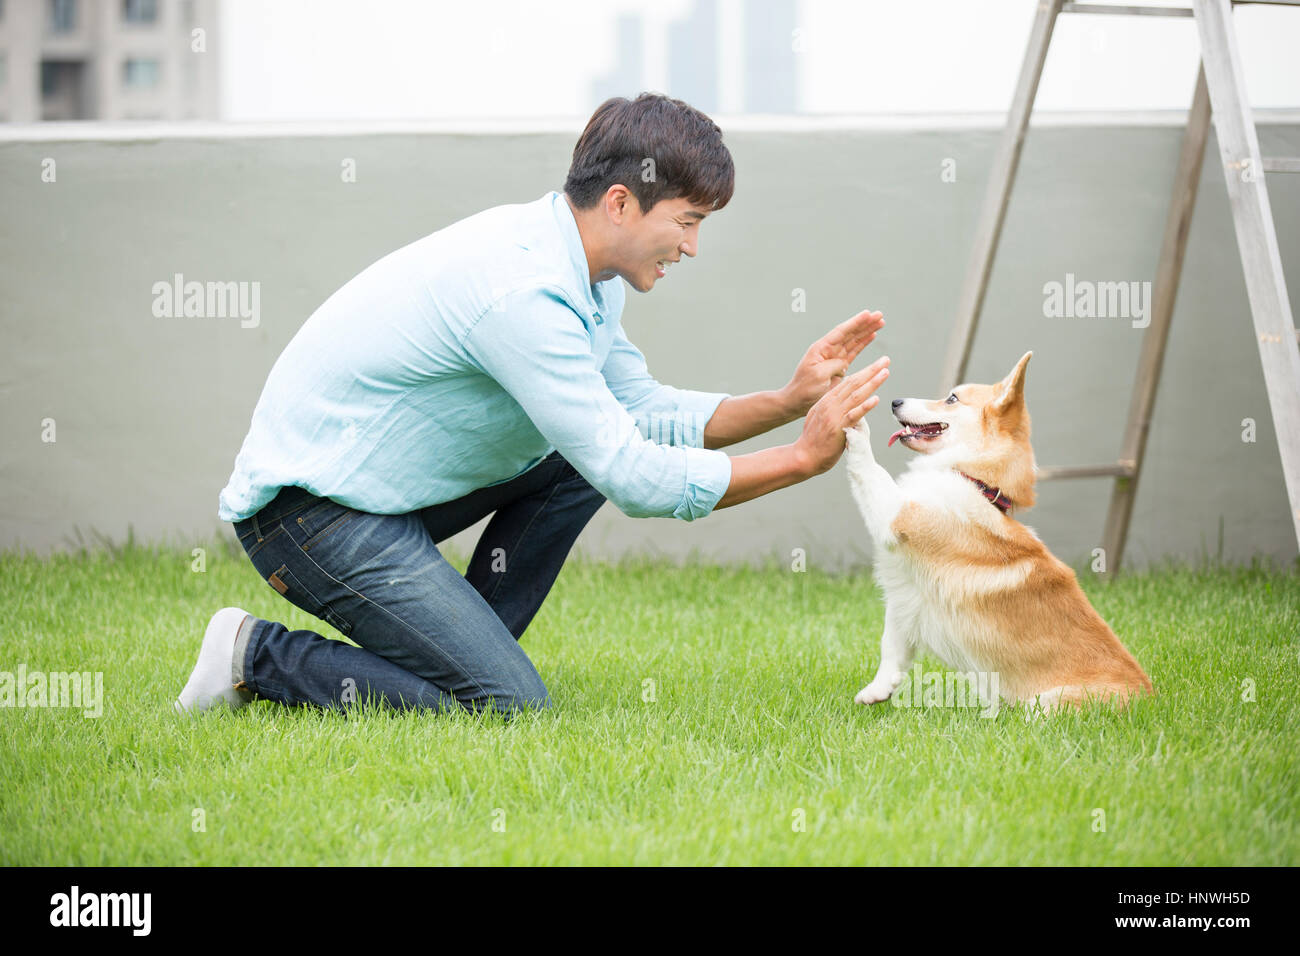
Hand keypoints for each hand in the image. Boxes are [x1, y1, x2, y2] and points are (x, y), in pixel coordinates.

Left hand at [781, 309, 884, 417]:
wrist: (798, 402)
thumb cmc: (804, 389)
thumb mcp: (818, 375)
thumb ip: (832, 365)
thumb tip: (843, 362)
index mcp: (821, 349)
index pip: (841, 332)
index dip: (855, 322)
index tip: (868, 314)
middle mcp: (828, 350)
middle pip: (849, 333)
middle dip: (865, 323)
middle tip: (879, 315)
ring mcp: (835, 358)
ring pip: (854, 340)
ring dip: (867, 331)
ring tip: (880, 322)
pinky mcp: (840, 367)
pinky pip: (854, 352)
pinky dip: (863, 343)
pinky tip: (872, 336)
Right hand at [792, 356, 889, 475]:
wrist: (803, 457)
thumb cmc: (813, 440)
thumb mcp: (819, 417)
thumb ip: (832, 409)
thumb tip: (844, 404)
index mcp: (826, 400)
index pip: (847, 382)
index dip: (863, 372)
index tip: (876, 365)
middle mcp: (830, 404)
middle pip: (853, 383)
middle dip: (871, 370)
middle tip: (885, 360)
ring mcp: (834, 416)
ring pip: (856, 395)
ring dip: (872, 383)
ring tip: (885, 373)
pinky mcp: (838, 428)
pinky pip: (854, 415)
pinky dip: (865, 406)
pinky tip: (876, 399)